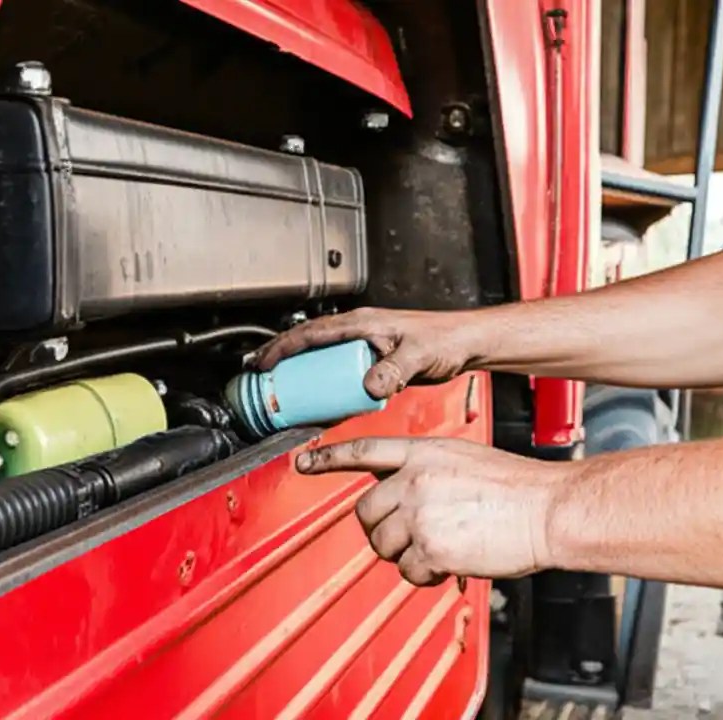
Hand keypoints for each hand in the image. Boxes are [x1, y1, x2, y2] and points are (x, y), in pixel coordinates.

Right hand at [252, 308, 483, 398]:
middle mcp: (359, 330)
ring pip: (320, 353)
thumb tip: (369, 387)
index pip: (313, 332)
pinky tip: (315, 395)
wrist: (463, 343)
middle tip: (258, 371)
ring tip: (277, 383)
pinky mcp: (372, 358)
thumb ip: (395, 370)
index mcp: (362, 323)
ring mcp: (364, 344)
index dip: (285, 347)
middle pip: (308, 340)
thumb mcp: (418, 355)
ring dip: (297, 366)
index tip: (265, 362)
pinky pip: (336, 366)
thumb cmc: (445, 339)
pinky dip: (320, 378)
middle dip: (280, 354)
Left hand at [295, 437, 561, 585]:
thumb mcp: (464, 460)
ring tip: (440, 548)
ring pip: (382, 544)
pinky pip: (408, 571)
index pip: (363, 450)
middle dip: (381, 529)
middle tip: (410, 536)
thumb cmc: (517, 489)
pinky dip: (425, 575)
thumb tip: (400, 494)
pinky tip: (451, 563)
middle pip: (365, 510)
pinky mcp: (431, 547)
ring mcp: (420, 513)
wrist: (547, 509)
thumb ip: (427, 471)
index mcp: (423, 453)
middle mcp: (414, 479)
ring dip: (405, 554)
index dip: (328, 456)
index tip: (303, 461)